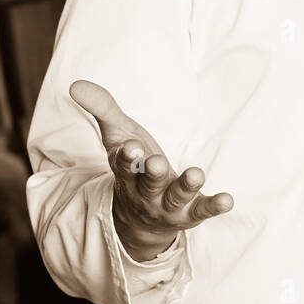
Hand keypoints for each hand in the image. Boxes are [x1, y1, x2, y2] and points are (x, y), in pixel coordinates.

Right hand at [69, 79, 232, 260]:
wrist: (141, 220)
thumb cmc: (133, 167)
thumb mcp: (117, 136)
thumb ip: (103, 109)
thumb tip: (75, 84)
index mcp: (127, 171)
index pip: (123, 164)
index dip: (127, 156)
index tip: (130, 147)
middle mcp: (146, 191)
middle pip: (149, 182)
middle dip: (152, 173)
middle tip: (156, 162)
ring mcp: (169, 204)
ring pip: (175, 196)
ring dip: (186, 186)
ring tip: (197, 174)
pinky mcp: (191, 211)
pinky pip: (202, 209)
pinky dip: (214, 206)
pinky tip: (227, 200)